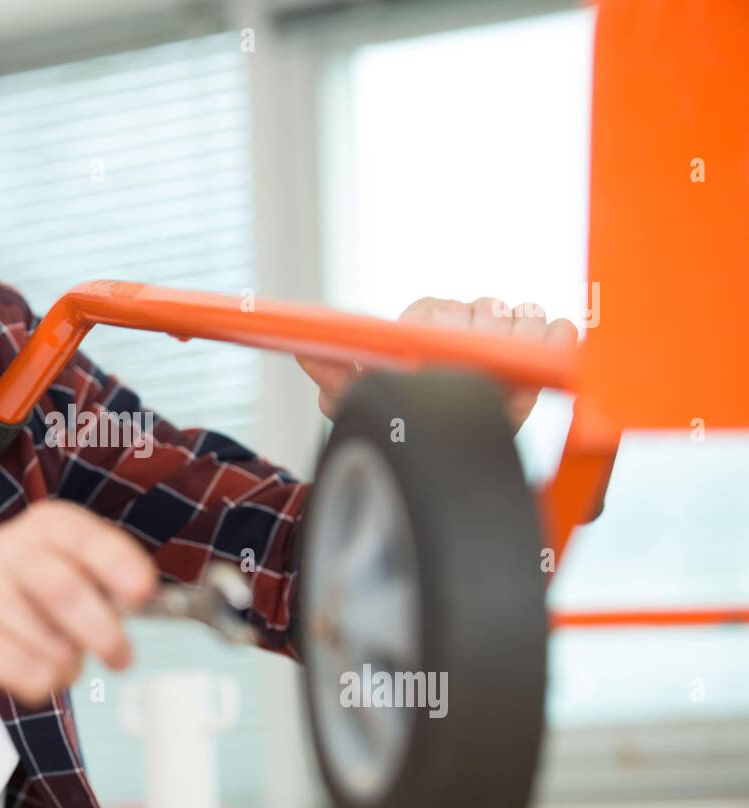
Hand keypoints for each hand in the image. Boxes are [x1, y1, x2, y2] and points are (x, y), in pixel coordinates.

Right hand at [0, 500, 158, 706]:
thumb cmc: (13, 601)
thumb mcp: (56, 570)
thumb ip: (100, 580)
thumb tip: (152, 605)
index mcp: (42, 527)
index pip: (83, 536)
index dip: (118, 563)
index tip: (143, 594)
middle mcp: (4, 549)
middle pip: (65, 591)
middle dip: (105, 633)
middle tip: (121, 657)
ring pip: (53, 646)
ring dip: (70, 667)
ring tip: (58, 660)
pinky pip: (30, 674)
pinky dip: (45, 685)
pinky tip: (29, 671)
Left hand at [298, 297, 578, 432]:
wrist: (448, 444)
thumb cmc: (404, 413)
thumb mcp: (367, 398)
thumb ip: (337, 376)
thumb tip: (303, 352)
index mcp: (425, 319)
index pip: (438, 311)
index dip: (444, 335)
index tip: (447, 360)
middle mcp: (466, 318)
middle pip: (485, 309)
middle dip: (481, 346)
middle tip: (473, 380)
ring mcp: (506, 329)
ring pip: (523, 316)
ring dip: (517, 348)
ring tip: (501, 384)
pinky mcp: (543, 344)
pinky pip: (558, 330)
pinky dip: (554, 343)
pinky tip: (535, 370)